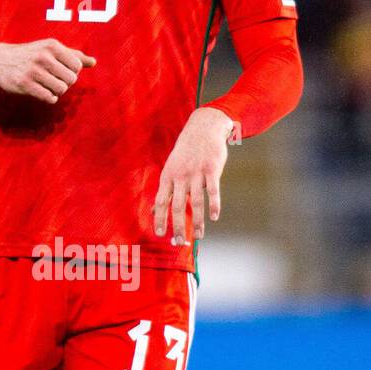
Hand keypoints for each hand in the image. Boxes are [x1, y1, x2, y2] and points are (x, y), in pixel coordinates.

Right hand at [0, 39, 95, 103]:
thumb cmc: (30, 55)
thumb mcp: (50, 49)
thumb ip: (72, 55)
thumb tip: (94, 62)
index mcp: (52, 46)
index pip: (77, 66)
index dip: (72, 72)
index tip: (61, 72)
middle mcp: (43, 56)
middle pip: (71, 79)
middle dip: (65, 83)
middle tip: (55, 80)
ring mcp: (33, 71)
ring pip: (61, 89)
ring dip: (57, 91)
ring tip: (48, 86)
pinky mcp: (25, 85)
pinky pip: (49, 98)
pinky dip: (49, 98)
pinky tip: (43, 92)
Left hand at [153, 107, 236, 242]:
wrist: (203, 127)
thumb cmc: (187, 151)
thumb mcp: (172, 167)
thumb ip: (167, 189)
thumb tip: (156, 211)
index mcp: (168, 176)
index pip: (161, 202)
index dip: (160, 219)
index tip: (160, 235)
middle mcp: (181, 176)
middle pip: (178, 206)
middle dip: (178, 226)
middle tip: (180, 242)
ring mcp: (196, 173)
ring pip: (197, 202)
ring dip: (198, 221)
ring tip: (199, 236)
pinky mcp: (212, 169)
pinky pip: (213, 191)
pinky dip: (214, 205)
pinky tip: (214, 217)